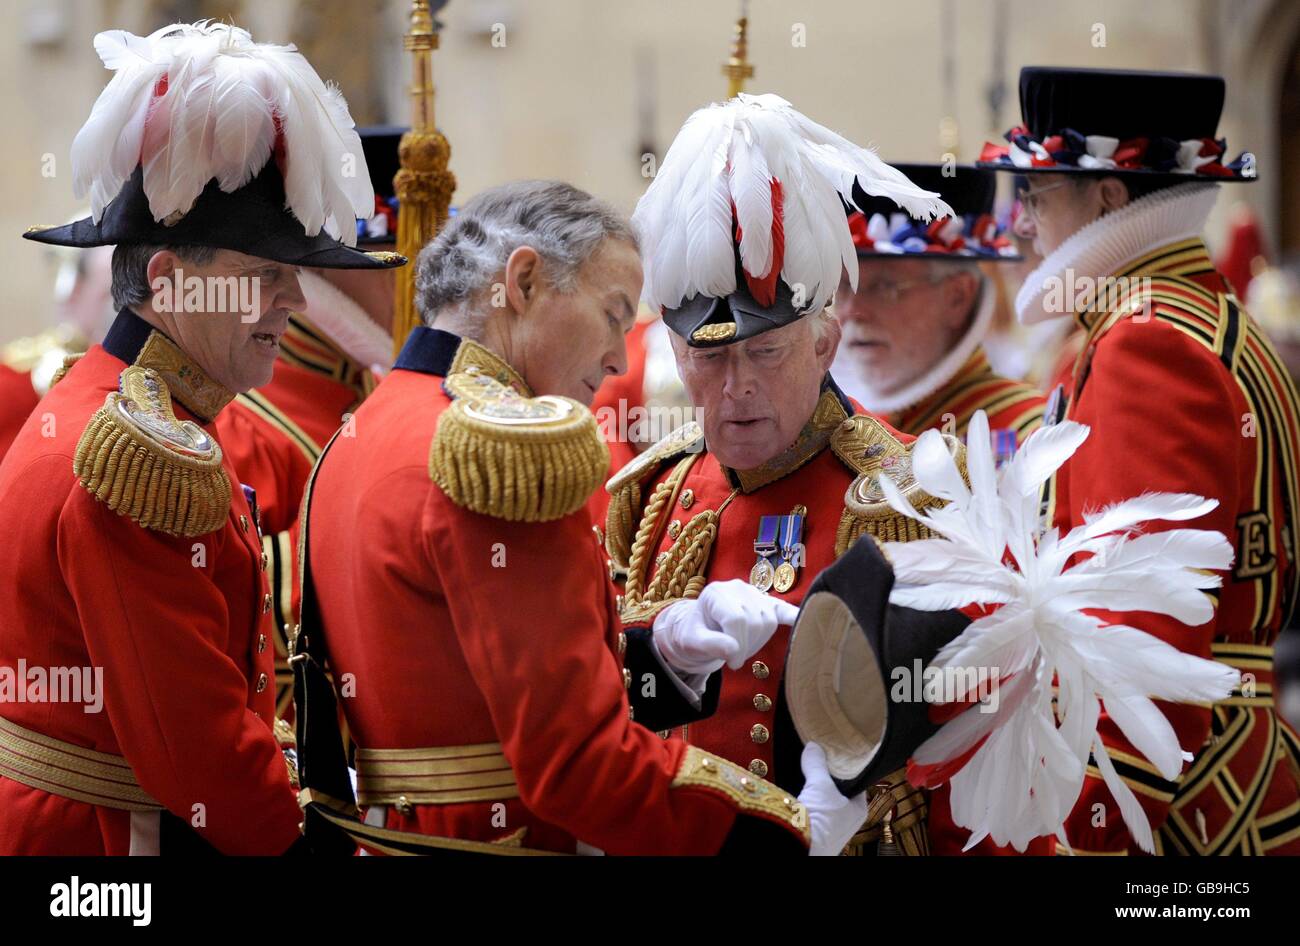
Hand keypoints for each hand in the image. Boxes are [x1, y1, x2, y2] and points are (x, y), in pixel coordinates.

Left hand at [652, 580, 798, 674]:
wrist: (699, 627)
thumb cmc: (694, 634)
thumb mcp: (692, 642)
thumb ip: (710, 644)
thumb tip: (732, 651)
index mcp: (716, 593)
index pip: (737, 619)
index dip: (737, 644)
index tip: (731, 662)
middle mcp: (736, 588)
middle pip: (754, 621)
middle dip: (746, 645)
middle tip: (734, 658)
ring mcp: (753, 593)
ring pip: (768, 620)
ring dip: (758, 641)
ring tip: (743, 649)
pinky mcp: (766, 602)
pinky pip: (782, 609)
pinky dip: (793, 616)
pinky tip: (806, 619)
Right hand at [797, 742, 867, 855]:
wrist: (803, 847)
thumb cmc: (822, 819)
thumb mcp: (821, 785)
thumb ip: (818, 764)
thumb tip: (813, 745)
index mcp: (859, 809)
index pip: (858, 780)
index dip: (848, 765)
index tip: (838, 750)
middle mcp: (848, 818)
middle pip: (840, 789)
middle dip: (830, 774)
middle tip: (821, 755)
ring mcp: (831, 825)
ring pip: (825, 798)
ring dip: (817, 786)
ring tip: (809, 766)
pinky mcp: (815, 829)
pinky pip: (813, 807)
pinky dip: (808, 797)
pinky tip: (799, 786)